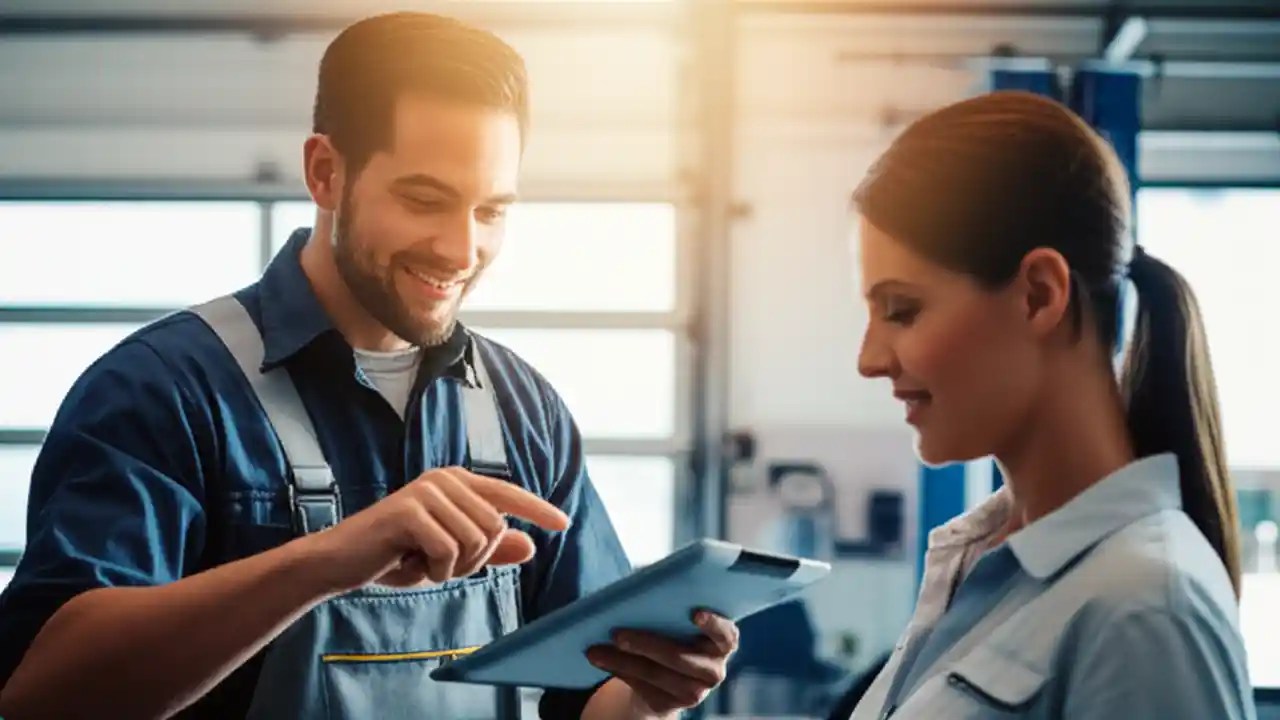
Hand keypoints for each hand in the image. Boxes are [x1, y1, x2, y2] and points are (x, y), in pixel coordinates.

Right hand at [300, 467, 569, 591]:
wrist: (342, 562)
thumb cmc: (397, 556)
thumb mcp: (451, 557)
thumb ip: (489, 549)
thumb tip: (531, 545)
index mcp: (458, 483)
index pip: (507, 494)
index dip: (538, 509)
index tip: (564, 524)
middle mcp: (445, 479)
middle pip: (494, 528)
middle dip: (474, 560)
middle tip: (439, 563)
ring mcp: (427, 491)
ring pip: (475, 541)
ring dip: (452, 567)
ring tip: (422, 561)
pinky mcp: (409, 509)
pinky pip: (448, 551)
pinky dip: (434, 571)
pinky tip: (409, 563)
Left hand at [586, 611, 738, 715]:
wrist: (665, 671)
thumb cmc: (673, 629)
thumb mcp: (677, 616)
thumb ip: (670, 601)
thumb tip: (641, 582)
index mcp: (723, 642)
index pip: (726, 634)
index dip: (713, 624)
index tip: (694, 612)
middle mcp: (714, 670)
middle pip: (680, 657)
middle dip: (646, 644)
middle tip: (617, 633)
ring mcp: (695, 692)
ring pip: (656, 674)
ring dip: (623, 661)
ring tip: (596, 649)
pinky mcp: (671, 704)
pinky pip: (643, 687)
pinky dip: (618, 670)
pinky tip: (599, 658)